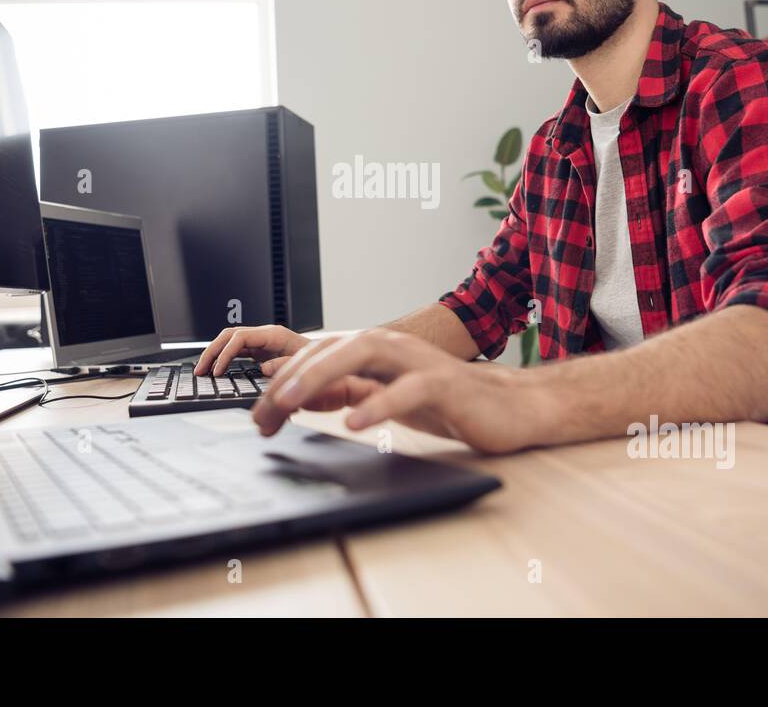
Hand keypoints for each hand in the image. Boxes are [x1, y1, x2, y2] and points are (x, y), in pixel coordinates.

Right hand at [195, 324, 311, 376]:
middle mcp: (266, 336)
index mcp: (275, 335)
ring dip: (214, 355)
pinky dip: (224, 360)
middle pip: (229, 336)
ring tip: (202, 371)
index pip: (240, 337)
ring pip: (230, 342)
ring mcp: (263, 343)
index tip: (217, 372)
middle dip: (212, 351)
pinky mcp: (262, 352)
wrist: (332, 364)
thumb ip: (285, 365)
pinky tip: (217, 372)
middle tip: (199, 370)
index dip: (225, 353)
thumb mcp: (306, 366)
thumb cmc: (322, 363)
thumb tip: (262, 368)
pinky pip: (237, 352)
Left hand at [250, 327, 542, 453]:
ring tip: (293, 402)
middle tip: (263, 410)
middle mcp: (394, 348)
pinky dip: (380, 404)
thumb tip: (296, 395)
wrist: (508, 407)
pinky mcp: (446, 385)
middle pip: (334, 347)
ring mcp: (420, 362)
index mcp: (377, 352)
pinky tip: (355, 421)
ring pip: (365, 353)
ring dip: (324, 374)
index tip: (259, 415)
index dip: (284, 380)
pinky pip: (409, 390)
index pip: (320, 354)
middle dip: (293, 376)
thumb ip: (348, 390)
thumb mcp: (386, 396)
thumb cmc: (447, 401)